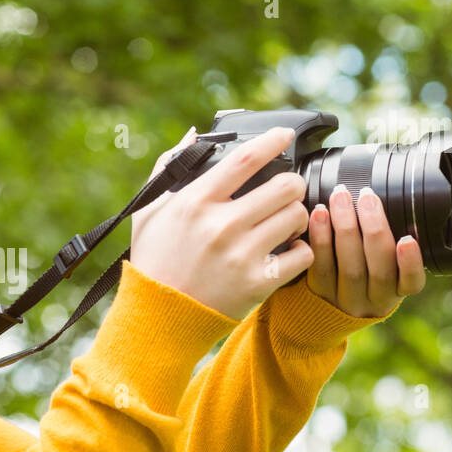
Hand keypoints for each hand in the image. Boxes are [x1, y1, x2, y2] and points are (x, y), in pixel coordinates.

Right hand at [132, 125, 313, 320]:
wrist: (158, 316)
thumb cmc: (154, 260)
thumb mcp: (149, 211)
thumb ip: (169, 167)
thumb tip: (194, 135)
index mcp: (195, 202)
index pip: (245, 159)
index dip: (273, 141)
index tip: (285, 136)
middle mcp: (221, 225)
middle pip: (285, 186)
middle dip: (291, 184)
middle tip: (286, 190)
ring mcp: (242, 255)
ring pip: (298, 216)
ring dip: (296, 215)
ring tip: (284, 222)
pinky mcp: (258, 282)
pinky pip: (302, 254)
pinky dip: (300, 250)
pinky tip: (286, 250)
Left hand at [297, 183, 425, 317]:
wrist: (321, 310)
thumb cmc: (360, 275)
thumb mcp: (382, 268)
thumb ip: (386, 245)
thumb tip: (381, 200)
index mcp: (396, 292)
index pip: (411, 283)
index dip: (411, 263)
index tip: (407, 240)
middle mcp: (373, 301)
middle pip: (378, 270)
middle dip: (374, 228)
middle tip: (367, 195)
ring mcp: (345, 300)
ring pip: (350, 267)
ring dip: (345, 227)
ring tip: (340, 198)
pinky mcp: (319, 295)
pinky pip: (320, 267)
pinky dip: (320, 239)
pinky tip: (319, 215)